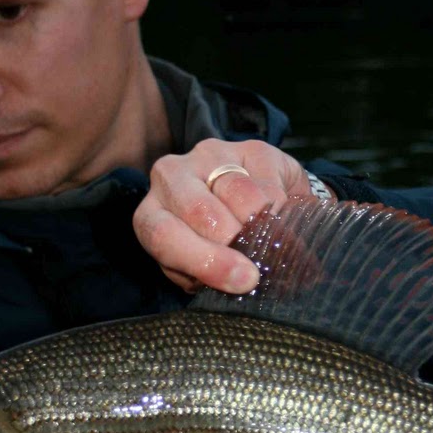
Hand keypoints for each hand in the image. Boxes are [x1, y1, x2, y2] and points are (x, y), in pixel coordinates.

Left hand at [134, 138, 321, 292]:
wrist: (258, 216)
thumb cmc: (221, 252)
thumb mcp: (205, 274)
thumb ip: (208, 277)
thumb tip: (239, 283)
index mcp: (152, 216)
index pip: (163, 236)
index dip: (204, 261)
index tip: (242, 280)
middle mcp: (170, 176)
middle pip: (199, 211)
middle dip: (233, 243)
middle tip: (258, 266)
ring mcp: (209, 156)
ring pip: (239, 194)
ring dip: (261, 227)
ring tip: (271, 243)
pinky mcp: (251, 149)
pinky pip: (269, 186)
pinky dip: (281, 211)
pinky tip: (281, 221)